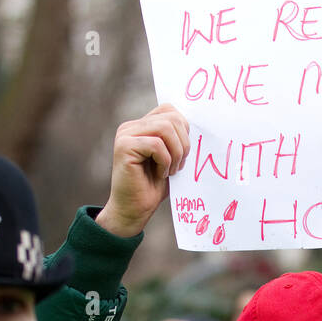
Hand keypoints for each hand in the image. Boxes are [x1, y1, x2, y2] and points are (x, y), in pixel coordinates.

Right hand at [96, 104, 189, 237]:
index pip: (170, 110)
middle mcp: (131, 126)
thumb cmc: (153, 187)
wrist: (134, 210)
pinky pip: (156, 144)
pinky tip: (160, 174)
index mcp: (141, 126)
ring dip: (175, 153)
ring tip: (171, 170)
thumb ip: (177, 139)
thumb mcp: (171, 158)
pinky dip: (165, 161)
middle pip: (171, 118)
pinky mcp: (124, 146)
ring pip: (165, 128)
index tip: (183, 153)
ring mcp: (125, 135)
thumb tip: (197, 124)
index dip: (184, 129)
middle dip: (183, 144)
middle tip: (179, 166)